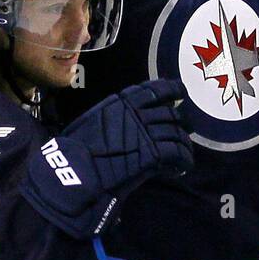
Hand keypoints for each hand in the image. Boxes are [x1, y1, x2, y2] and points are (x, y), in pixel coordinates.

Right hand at [20, 79, 194, 237]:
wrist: (73, 171)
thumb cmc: (74, 150)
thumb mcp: (91, 122)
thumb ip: (111, 118)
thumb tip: (123, 122)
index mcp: (120, 102)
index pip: (154, 90)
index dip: (172, 89)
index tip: (181, 92)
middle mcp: (136, 114)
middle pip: (171, 115)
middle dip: (181, 123)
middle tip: (185, 131)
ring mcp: (146, 133)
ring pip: (178, 135)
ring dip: (184, 146)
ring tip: (184, 157)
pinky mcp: (152, 154)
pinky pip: (177, 154)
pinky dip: (183, 161)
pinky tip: (181, 169)